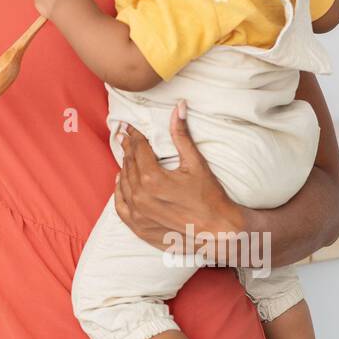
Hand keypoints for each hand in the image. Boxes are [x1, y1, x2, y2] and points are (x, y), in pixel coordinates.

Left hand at [112, 102, 246, 263]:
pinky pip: (120, 206)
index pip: (138, 149)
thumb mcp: (196, 163)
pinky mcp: (138, 228)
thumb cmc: (210, 197)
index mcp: (152, 179)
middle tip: (127, 137)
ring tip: (126, 155)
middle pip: (129, 165)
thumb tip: (179, 106)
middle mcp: (140, 197)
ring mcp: (138, 214)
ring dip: (125, 167)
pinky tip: (122, 181)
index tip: (131, 127)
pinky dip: (119, 192)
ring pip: (124, 183)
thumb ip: (182, 134)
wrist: (219, 232)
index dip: (135, 136)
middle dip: (129, 149)